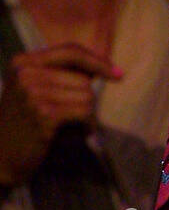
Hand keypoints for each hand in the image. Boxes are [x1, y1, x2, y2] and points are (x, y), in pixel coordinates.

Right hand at [0, 44, 121, 185]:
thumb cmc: (23, 123)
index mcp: (23, 63)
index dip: (96, 60)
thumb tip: (103, 66)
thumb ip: (61, 73)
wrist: (0, 158)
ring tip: (74, 127)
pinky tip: (80, 133)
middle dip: (86, 99)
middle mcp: (26, 74)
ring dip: (88, 114)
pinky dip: (88, 124)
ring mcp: (33, 93)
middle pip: (82, 77)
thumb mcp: (33, 89)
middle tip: (75, 118)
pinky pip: (85, 111)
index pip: (70, 51)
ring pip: (87, 94)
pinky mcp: (44, 114)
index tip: (117, 73)